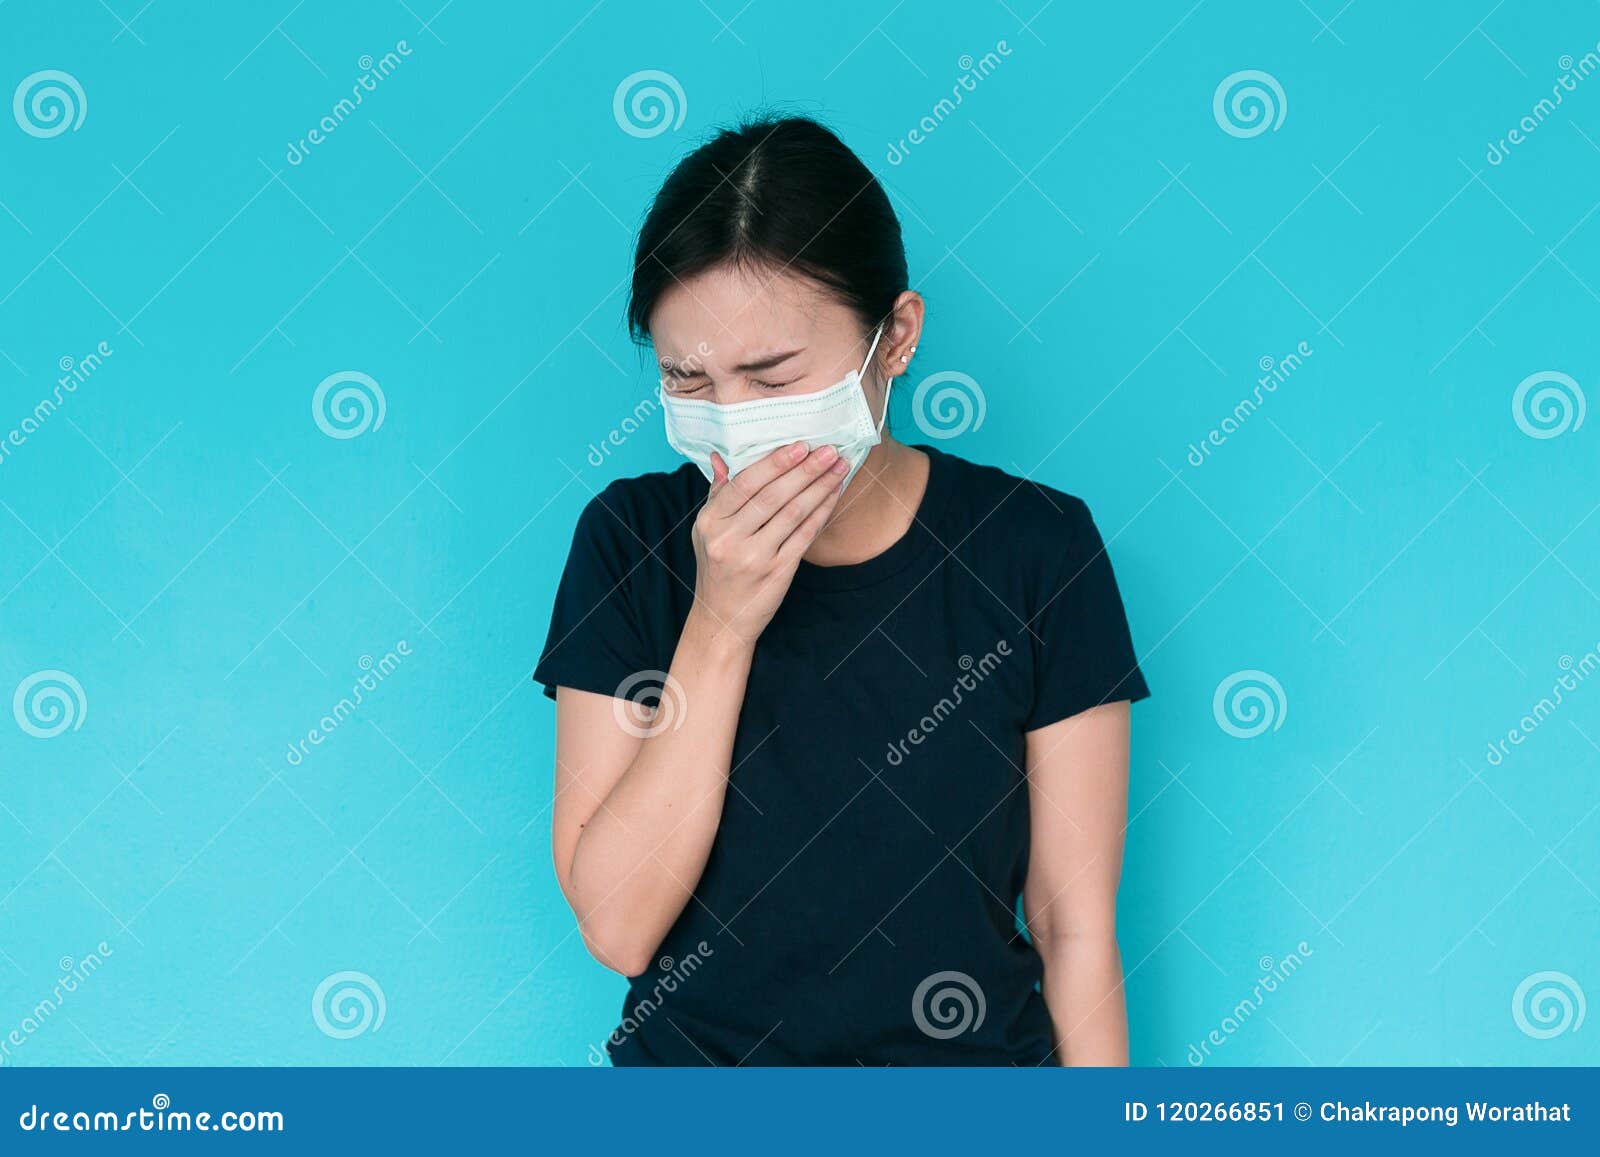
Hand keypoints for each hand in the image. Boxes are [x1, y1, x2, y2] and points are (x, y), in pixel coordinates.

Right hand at [689, 441, 847, 645]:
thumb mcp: (706, 532)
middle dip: (805, 470)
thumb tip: (721, 456)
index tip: (800, 445)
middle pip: (772, 496)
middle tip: (829, 450)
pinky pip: (804, 536)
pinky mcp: (776, 572)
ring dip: (819, 487)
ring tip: (839, 468)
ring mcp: (754, 557)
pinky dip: (821, 512)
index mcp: (708, 522)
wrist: (721, 619)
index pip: (744, 484)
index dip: (775, 463)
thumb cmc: (717, 569)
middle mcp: (728, 539)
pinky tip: (834, 495)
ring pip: (793, 514)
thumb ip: (718, 494)